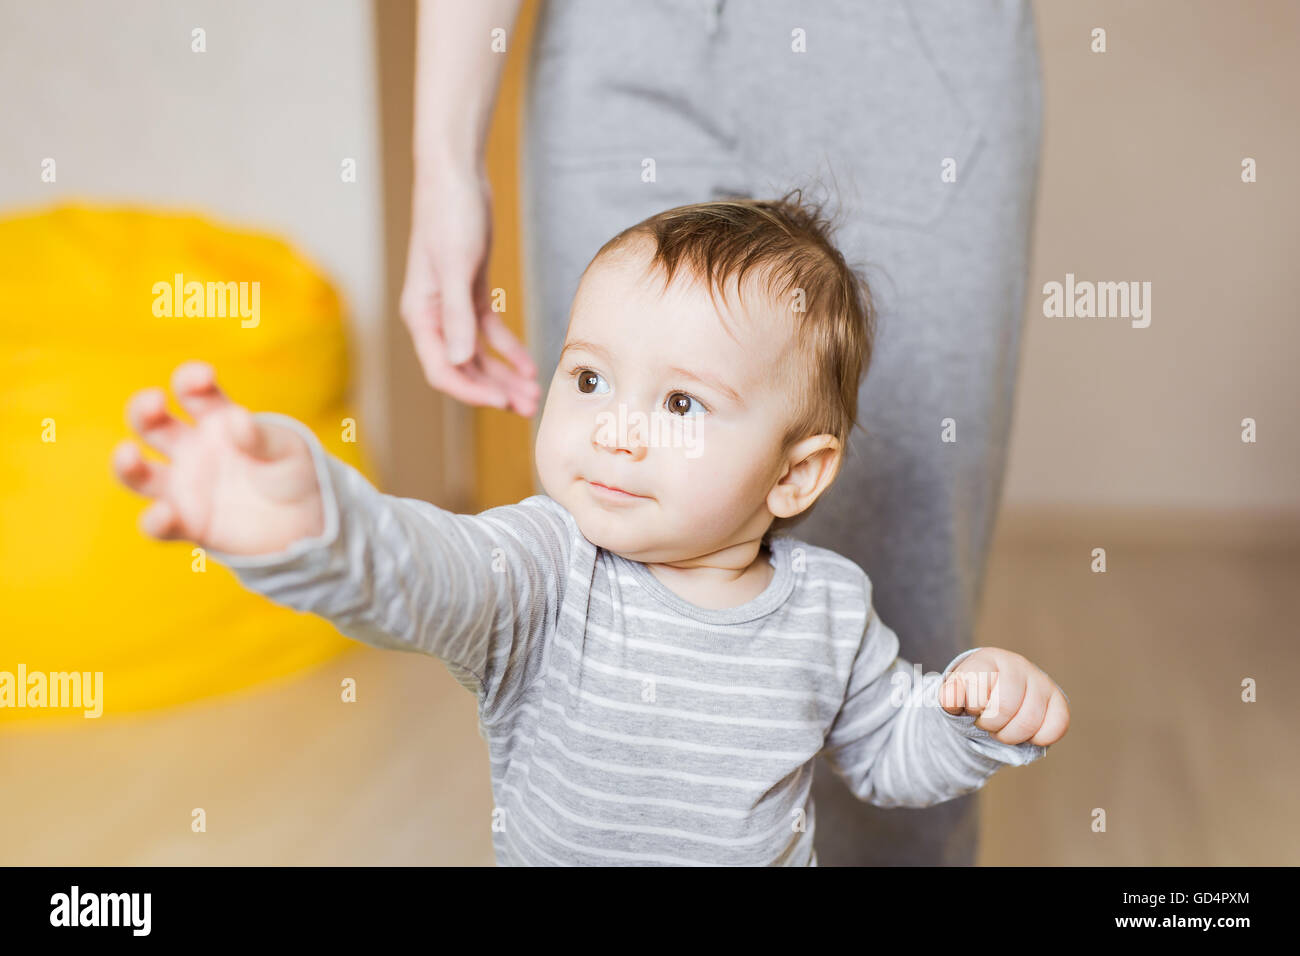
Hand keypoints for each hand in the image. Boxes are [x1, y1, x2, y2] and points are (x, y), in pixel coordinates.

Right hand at [112, 361, 325, 555]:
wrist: (309, 522)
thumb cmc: (294, 473)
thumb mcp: (288, 450)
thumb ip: (261, 437)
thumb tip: (235, 419)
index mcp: (217, 419)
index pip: (193, 392)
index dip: (191, 380)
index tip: (203, 376)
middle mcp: (192, 448)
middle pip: (152, 424)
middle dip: (143, 409)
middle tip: (154, 402)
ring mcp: (185, 486)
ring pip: (139, 474)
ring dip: (126, 464)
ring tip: (129, 454)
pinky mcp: (188, 524)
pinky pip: (160, 524)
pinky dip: (156, 521)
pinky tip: (165, 515)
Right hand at [400, 168, 540, 415]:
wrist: (456, 175)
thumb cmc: (450, 213)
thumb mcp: (456, 265)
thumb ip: (457, 315)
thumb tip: (461, 360)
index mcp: (420, 314)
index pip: (443, 369)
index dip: (472, 392)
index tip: (503, 403)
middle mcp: (433, 316)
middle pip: (463, 369)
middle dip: (495, 391)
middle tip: (529, 408)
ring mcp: (453, 306)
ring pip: (478, 355)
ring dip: (504, 376)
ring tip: (533, 393)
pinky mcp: (472, 293)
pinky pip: (489, 333)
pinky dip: (508, 350)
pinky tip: (529, 365)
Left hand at [938, 648, 1068, 746]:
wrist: (997, 692)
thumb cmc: (974, 694)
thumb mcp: (956, 694)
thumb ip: (949, 696)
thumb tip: (950, 700)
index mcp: (988, 659)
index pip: (979, 687)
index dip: (973, 707)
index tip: (971, 708)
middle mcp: (1017, 665)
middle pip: (1005, 707)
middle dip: (991, 724)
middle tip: (987, 722)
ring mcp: (1041, 681)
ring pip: (1029, 721)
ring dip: (1011, 735)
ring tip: (1003, 728)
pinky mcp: (1058, 700)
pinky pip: (1055, 727)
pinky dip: (1037, 738)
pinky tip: (1026, 733)